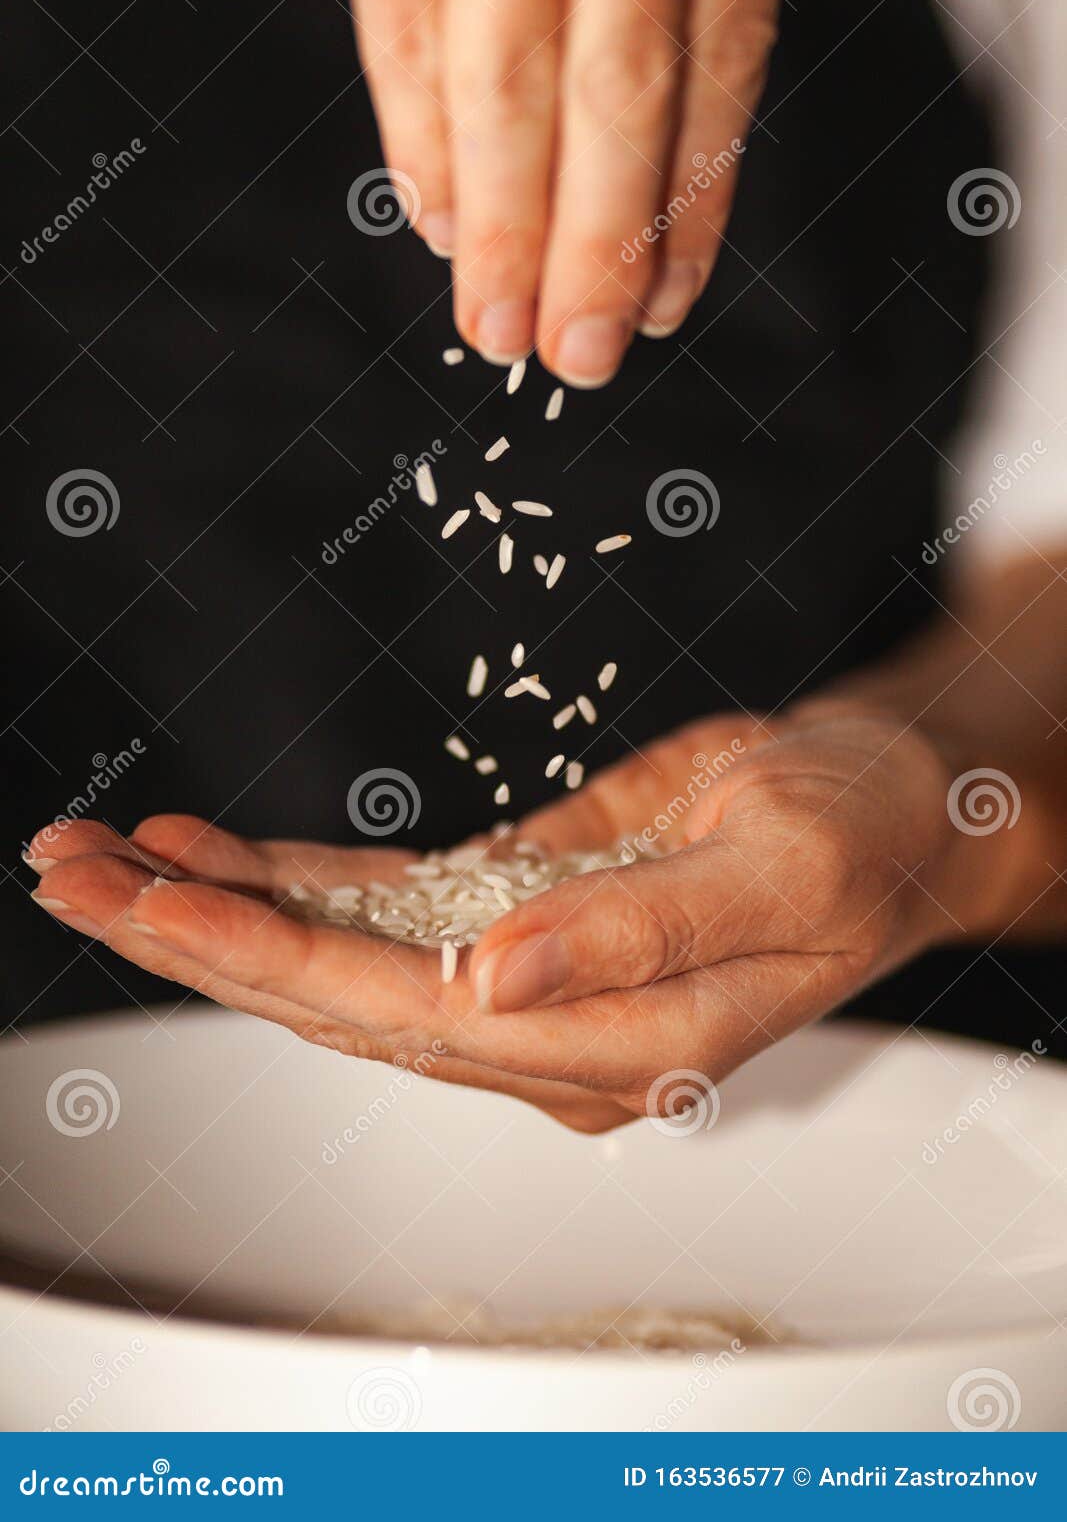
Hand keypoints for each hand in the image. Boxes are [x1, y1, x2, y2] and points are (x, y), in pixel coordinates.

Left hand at [26, 703, 965, 1131]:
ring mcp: (522, 984)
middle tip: (72, 870)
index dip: (272, 955)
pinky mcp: (512, 924)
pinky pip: (377, 914)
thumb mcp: (774, 871)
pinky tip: (207, 848)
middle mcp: (545, 1032)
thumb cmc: (854, 838)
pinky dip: (286, 881)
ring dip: (217, 907)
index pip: (401, 1013)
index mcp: (611, 1043)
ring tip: (100, 854)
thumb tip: (490, 976)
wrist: (888, 814)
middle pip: (334, 997)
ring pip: (336, 959)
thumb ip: (635, 935)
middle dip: (196, 935)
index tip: (161, 898)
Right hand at [299, 0, 799, 383]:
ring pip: (507, 71)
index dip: (694, 195)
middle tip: (581, 352)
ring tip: (500, 319)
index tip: (667, 301)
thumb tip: (621, 179)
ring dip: (504, 224)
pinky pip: (401, 22)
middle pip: (620, 82)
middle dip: (598, 246)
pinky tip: (434, 213)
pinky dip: (418, 135)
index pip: (724, 47)